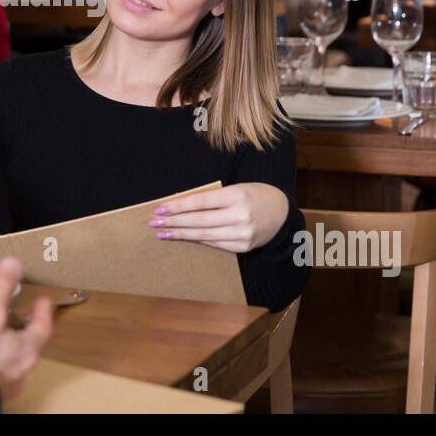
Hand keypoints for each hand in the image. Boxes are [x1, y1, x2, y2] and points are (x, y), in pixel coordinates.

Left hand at [148, 182, 288, 252]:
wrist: (281, 213)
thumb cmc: (252, 195)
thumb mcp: (235, 189)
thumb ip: (211, 197)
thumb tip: (178, 204)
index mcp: (237, 195)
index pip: (201, 202)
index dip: (179, 206)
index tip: (160, 209)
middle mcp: (241, 216)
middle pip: (200, 221)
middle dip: (174, 222)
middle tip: (154, 223)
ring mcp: (243, 234)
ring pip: (205, 235)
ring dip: (181, 235)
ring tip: (162, 233)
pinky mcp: (244, 247)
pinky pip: (215, 244)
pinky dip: (198, 241)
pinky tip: (183, 238)